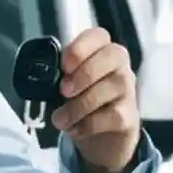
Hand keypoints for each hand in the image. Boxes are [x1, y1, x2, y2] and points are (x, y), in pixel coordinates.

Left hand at [50, 27, 141, 172]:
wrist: (101, 137)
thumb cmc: (79, 100)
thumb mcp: (65, 85)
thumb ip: (58, 76)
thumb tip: (41, 78)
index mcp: (100, 51)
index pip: (98, 35)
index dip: (81, 47)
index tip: (64, 66)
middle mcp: (119, 66)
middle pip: (113, 55)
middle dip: (85, 73)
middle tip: (63, 91)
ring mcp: (128, 89)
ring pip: (112, 86)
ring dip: (80, 105)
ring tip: (60, 119)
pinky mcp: (130, 115)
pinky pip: (114, 115)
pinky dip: (89, 124)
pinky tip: (74, 129)